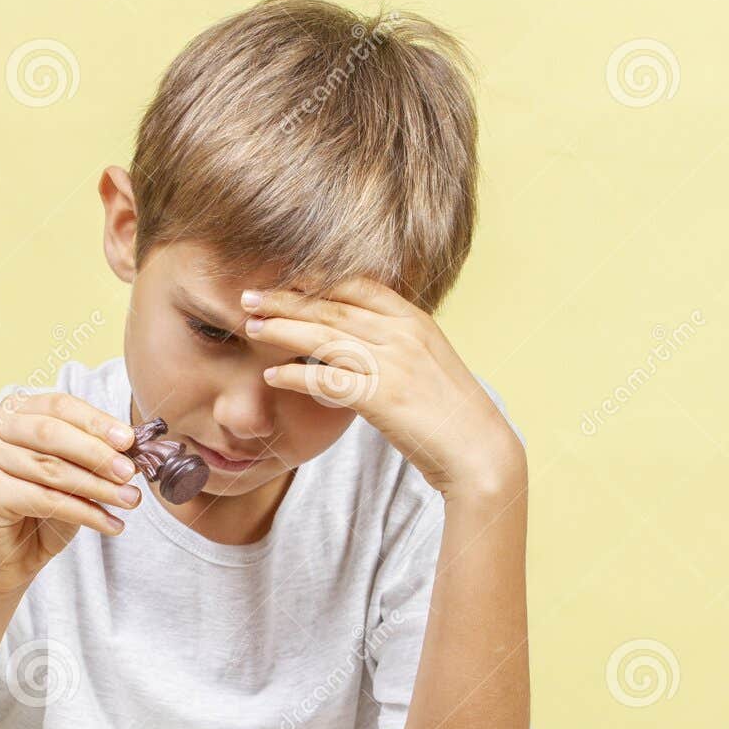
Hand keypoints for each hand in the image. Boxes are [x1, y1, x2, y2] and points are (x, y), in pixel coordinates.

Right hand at [0, 392, 141, 594]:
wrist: (6, 557)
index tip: (129, 440)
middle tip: (130, 472)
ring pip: (52, 468)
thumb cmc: (39, 510)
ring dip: (98, 486)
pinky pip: (45, 499)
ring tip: (129, 500)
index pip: (60, 406)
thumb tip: (131, 446)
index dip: (96, 422)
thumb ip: (92, 455)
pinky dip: (84, 512)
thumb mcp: (71, 474)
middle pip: (53, 433)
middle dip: (97, 453)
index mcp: (14, 410)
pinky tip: (110, 524)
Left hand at [242, 278, 525, 501]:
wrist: (479, 451)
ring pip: (324, 337)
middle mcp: (402, 334)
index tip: (284, 277)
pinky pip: (327, 379)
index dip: (316, 279)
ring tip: (250, 326)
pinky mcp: (382, 398)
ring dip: (281, 329)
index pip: (357, 285)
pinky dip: (296, 375)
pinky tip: (272, 375)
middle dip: (286, 299)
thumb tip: (358, 336)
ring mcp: (393, 364)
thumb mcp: (427, 362)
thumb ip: (395, 342)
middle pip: (332, 307)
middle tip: (249, 295)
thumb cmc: (451, 412)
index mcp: (414, 320)